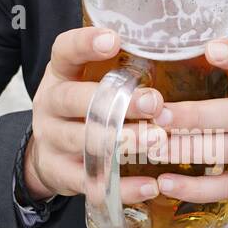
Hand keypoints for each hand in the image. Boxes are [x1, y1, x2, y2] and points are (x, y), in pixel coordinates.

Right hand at [22, 27, 165, 202]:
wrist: (45, 156)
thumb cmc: (81, 111)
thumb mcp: (86, 82)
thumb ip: (116, 70)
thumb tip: (181, 53)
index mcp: (59, 76)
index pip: (64, 52)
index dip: (85, 44)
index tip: (113, 40)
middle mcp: (50, 105)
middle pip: (74, 100)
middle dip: (116, 102)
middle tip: (154, 103)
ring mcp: (52, 141)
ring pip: (85, 142)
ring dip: (123, 142)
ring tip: (156, 141)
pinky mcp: (61, 174)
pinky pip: (91, 183)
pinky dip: (123, 187)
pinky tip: (151, 185)